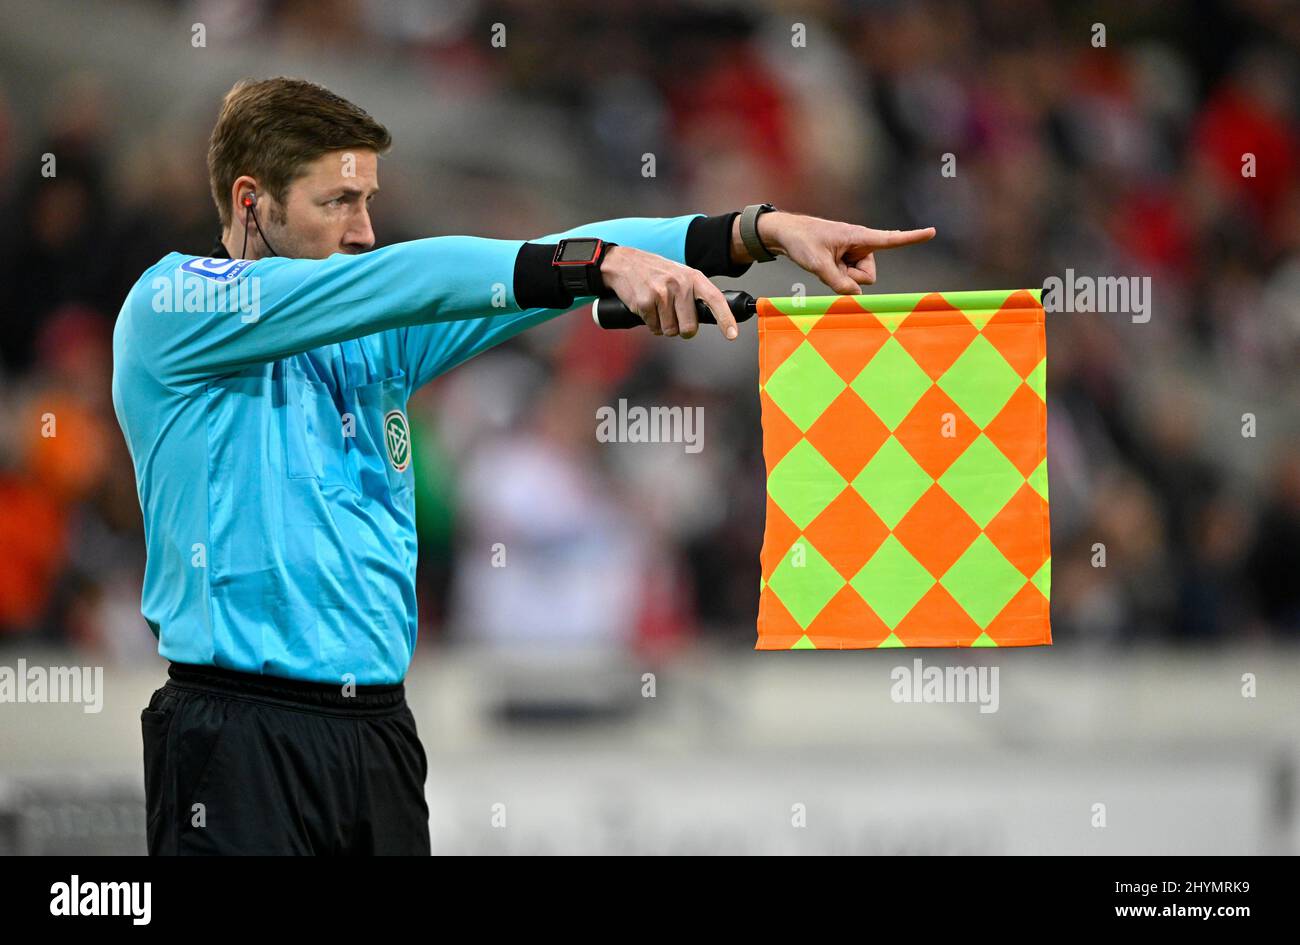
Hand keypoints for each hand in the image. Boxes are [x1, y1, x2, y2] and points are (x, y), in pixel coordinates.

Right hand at [598, 245, 738, 340]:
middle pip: (689, 328)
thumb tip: (710, 317)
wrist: (623, 263)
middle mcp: (680, 284)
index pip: (714, 299)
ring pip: (670, 330)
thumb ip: (693, 294)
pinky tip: (646, 308)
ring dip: (664, 326)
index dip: (725, 319)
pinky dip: (650, 323)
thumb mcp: (679, 275)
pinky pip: (654, 328)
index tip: (732, 335)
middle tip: (674, 317)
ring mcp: (662, 294)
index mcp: (693, 277)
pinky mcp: (645, 303)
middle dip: (682, 329)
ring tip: (658, 308)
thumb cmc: (654, 272)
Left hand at [736, 211, 936, 293]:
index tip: (932, 231)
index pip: (890, 239)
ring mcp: (853, 253)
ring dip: (842, 277)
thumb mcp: (818, 264)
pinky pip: (849, 278)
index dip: (912, 237)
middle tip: (828, 263)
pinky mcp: (847, 260)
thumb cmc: (802, 242)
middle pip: (868, 276)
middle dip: (851, 278)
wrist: (786, 233)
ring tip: (824, 262)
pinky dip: (838, 277)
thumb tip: (856, 296)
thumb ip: (838, 283)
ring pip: (858, 280)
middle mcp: (861, 244)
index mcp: (859, 236)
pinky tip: (826, 264)